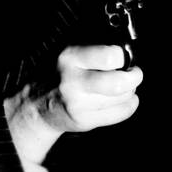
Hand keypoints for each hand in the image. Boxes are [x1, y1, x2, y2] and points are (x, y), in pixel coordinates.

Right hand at [5, 44, 142, 167]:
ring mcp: (78, 105)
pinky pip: (120, 114)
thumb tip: (128, 51)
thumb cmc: (61, 74)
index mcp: (71, 58)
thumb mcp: (72, 53)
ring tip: (125, 86)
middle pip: (118, 83)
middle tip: (134, 73)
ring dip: (131, 91)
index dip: (123, 56)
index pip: (109, 56)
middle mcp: (73, 82)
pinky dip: (129, 105)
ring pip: (122, 98)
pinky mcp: (84, 121)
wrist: (37, 104)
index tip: (124, 57)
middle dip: (134, 77)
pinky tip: (122, 100)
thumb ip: (97, 49)